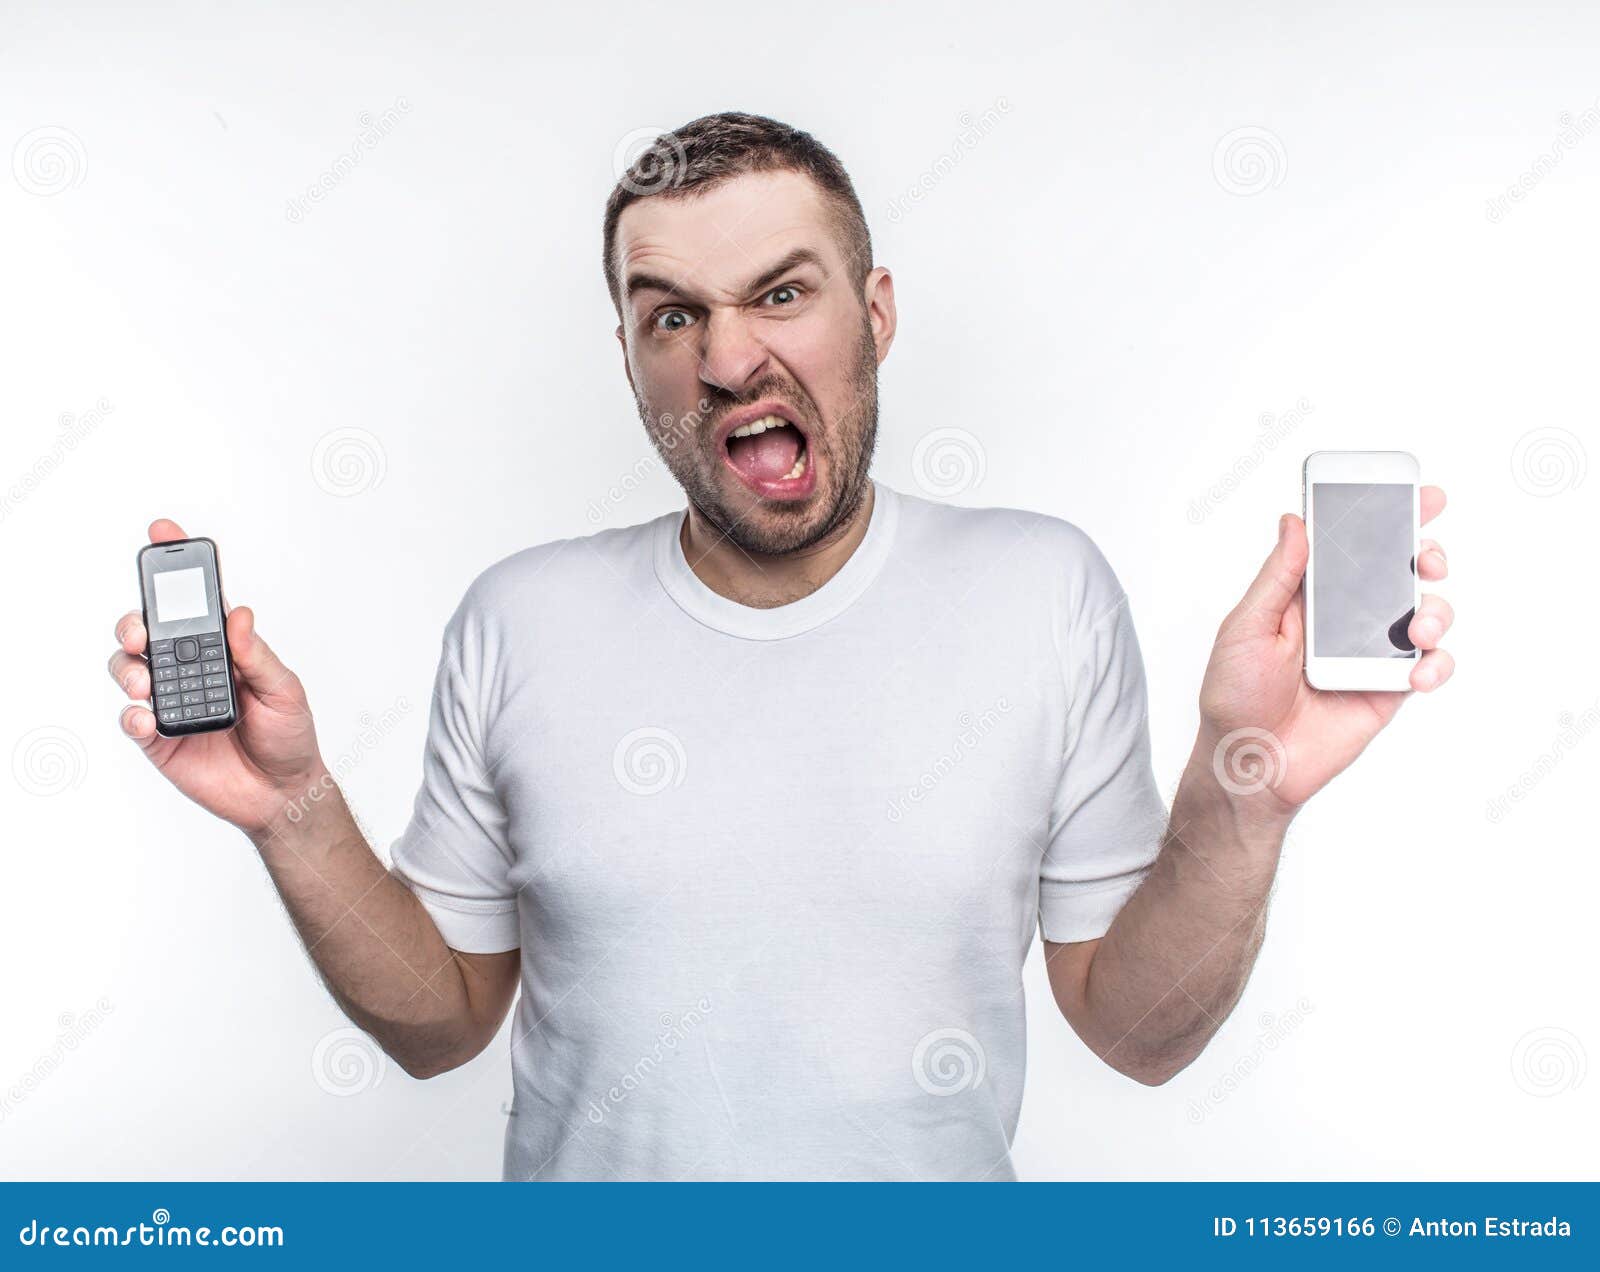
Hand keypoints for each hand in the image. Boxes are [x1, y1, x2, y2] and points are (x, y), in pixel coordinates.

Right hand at [109, 518, 326, 837]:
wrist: (283, 793)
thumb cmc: (290, 736)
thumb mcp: (285, 690)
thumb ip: (258, 656)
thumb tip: (240, 615)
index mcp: (223, 649)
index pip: (195, 603)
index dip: (177, 568)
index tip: (163, 532)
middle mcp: (190, 669)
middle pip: (147, 632)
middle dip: (134, 623)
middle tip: (141, 631)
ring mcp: (171, 700)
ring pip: (129, 670)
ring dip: (129, 668)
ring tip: (146, 681)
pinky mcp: (158, 738)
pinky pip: (132, 719)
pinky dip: (132, 715)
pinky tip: (147, 717)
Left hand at [1196, 486, 1453, 814]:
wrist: (1248, 764)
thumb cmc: (1232, 696)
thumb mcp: (1244, 628)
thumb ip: (1277, 577)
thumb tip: (1295, 522)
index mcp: (1307, 596)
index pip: (1351, 546)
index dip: (1385, 516)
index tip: (1417, 495)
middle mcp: (1343, 618)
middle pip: (1399, 572)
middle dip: (1425, 554)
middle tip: (1428, 557)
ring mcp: (1369, 653)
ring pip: (1424, 614)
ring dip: (1435, 610)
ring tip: (1420, 626)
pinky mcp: (1388, 689)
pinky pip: (1429, 667)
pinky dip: (1437, 664)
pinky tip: (1419, 670)